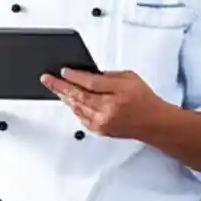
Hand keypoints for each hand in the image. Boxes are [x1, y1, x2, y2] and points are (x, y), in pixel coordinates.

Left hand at [39, 67, 164, 138]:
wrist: (154, 122)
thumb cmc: (143, 99)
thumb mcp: (130, 78)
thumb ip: (108, 76)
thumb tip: (85, 74)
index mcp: (119, 93)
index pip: (91, 83)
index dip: (74, 76)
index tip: (63, 70)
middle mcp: (110, 109)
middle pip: (79, 96)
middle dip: (60, 86)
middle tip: (47, 78)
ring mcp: (104, 122)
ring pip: (77, 107)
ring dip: (63, 96)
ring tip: (53, 87)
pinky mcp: (100, 130)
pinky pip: (81, 117)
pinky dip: (73, 107)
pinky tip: (67, 99)